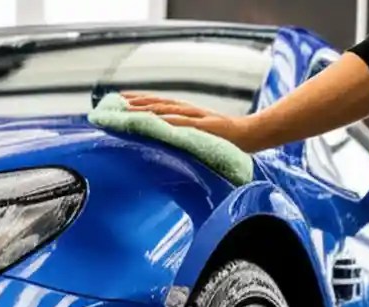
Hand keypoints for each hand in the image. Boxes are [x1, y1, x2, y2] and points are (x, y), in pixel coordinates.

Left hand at [121, 92, 263, 151]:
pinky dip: (171, 120)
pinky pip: (186, 123)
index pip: (159, 104)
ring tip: (129, 109)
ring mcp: (198, 117)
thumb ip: (184, 137)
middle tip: (116, 103)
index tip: (120, 100)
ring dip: (148, 109)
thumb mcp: (199, 137)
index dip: (139, 101)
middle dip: (137, 102)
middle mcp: (189, 111)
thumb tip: (165, 143)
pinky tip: (158, 120)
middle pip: (159, 103)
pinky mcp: (207, 127)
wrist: (252, 134)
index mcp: (186, 113)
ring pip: (168, 110)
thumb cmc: (225, 139)